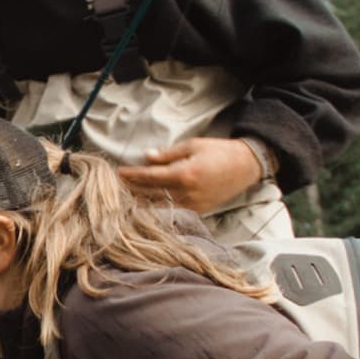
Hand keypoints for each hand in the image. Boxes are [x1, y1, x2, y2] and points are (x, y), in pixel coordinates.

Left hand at [115, 137, 264, 214]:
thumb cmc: (220, 151)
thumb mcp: (193, 146)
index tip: (117, 173)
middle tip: (112, 188)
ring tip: (123, 200)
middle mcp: (187, 194)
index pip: (149, 177)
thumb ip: (168, 154)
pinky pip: (172, 212)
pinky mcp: (199, 211)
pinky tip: (145, 207)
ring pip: (159, 208)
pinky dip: (157, 209)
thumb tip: (146, 157)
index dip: (132, 176)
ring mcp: (193, 205)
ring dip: (141, 203)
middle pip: (150, 195)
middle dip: (131, 191)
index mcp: (184, 175)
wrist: (247, 166)